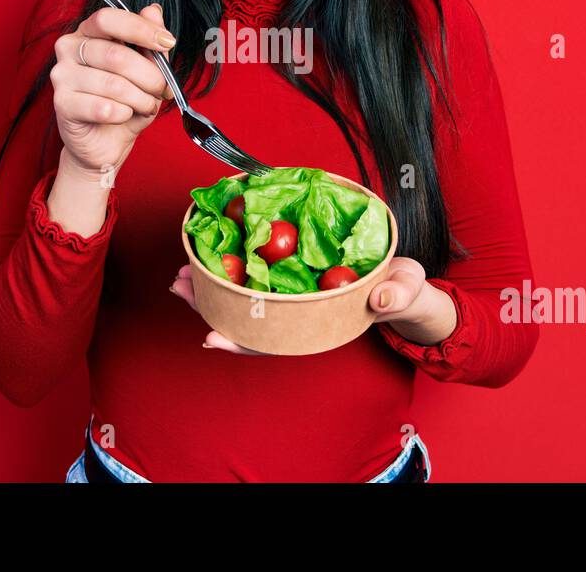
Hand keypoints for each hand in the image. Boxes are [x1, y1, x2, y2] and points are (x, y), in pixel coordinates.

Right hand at [50, 1, 176, 180]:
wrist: (105, 142)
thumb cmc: (124, 102)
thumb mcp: (145, 71)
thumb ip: (148, 42)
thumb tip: (154, 10)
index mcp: (87, 32)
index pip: (109, 18)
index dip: (141, 29)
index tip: (168, 42)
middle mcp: (68, 48)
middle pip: (116, 54)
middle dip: (150, 76)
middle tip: (162, 89)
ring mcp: (61, 75)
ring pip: (114, 84)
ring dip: (140, 99)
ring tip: (145, 106)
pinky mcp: (61, 103)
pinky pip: (104, 107)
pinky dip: (124, 114)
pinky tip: (123, 116)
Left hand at [168, 256, 455, 352]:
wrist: (404, 280)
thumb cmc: (402, 291)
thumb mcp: (405, 291)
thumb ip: (397, 294)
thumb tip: (383, 298)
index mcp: (316, 325)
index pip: (272, 340)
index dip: (241, 341)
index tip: (210, 338)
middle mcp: (296, 313)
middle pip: (245, 316)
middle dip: (210, 305)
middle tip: (180, 286)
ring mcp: (291, 292)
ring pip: (243, 295)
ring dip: (211, 283)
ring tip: (183, 271)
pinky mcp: (291, 269)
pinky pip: (255, 268)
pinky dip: (232, 258)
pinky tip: (210, 245)